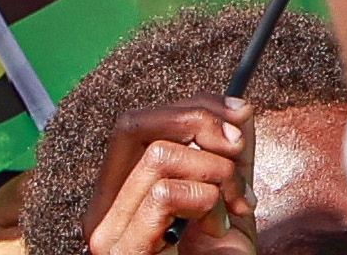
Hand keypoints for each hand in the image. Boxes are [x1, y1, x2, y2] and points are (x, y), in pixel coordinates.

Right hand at [88, 101, 252, 254]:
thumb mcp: (229, 201)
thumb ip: (229, 158)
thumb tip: (239, 108)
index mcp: (127, 194)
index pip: (138, 123)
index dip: (189, 106)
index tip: (238, 114)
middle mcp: (107, 210)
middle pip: (135, 125)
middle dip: (198, 123)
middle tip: (238, 149)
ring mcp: (109, 232)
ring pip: (159, 157)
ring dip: (214, 172)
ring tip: (233, 206)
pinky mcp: (123, 250)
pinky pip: (164, 193)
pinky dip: (206, 201)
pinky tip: (218, 228)